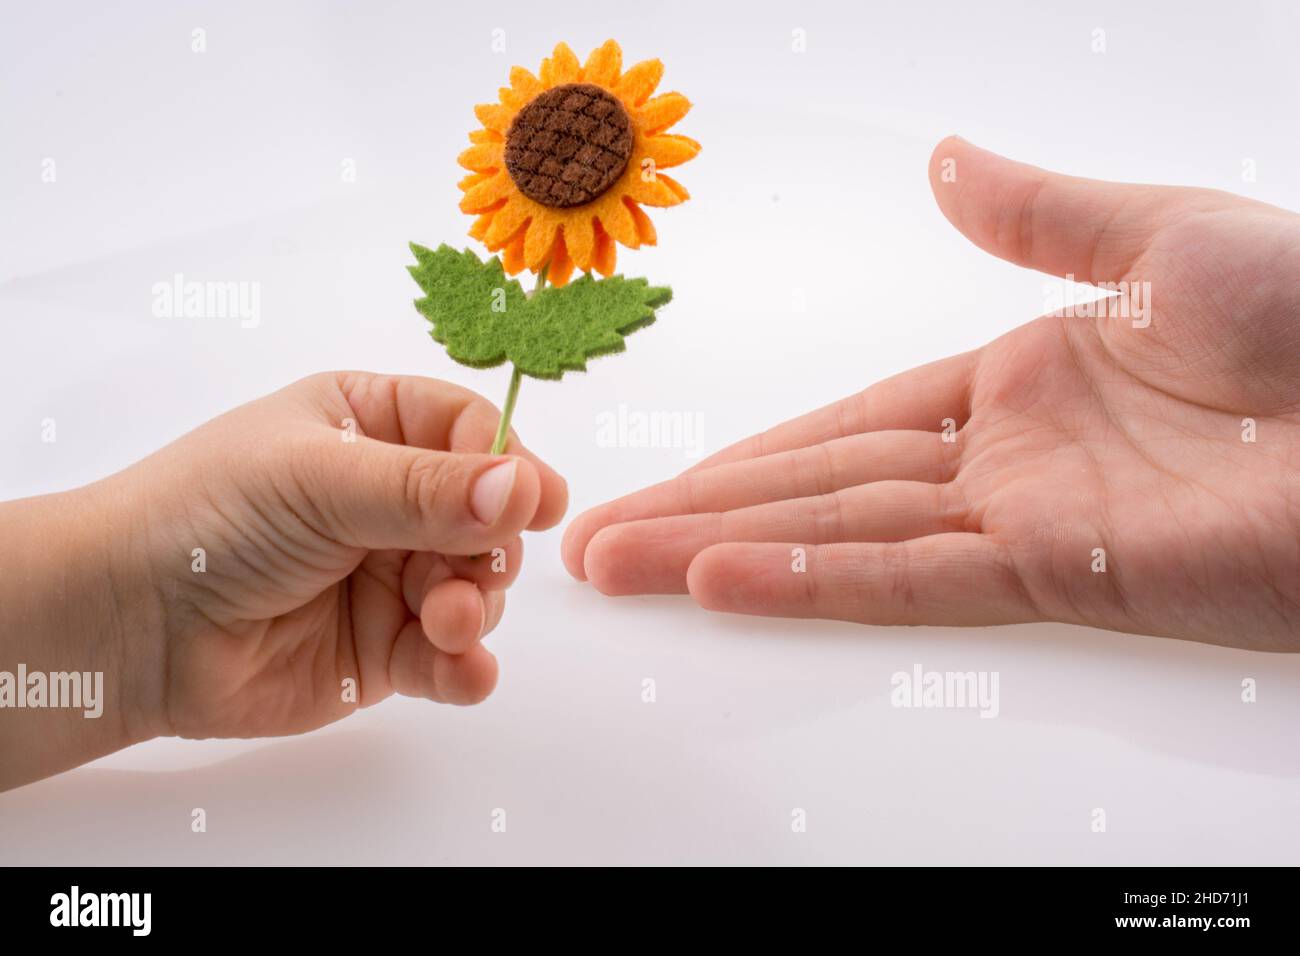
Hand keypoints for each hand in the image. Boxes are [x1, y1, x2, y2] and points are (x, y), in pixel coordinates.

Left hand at [0, 371, 566, 787]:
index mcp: (372, 426)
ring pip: (477, 590)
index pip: (470, 431)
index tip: (536, 501)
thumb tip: (527, 488)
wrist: (131, 626)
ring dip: (474, 608)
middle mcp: (389, 499)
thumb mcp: (322, 478)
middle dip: (490, 549)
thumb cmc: (211, 516)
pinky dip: (467, 667)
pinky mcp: (382, 651)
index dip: (508, 464)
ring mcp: (389, 577)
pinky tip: (464, 670)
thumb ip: (428, 490)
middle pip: (488, 517)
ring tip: (443, 621)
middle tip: (472, 572)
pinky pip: (451, 659)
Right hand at [563, 137, 1299, 650]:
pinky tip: (723, 583)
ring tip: (619, 564)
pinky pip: (909, 580)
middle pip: (815, 490)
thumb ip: (1039, 212)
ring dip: (720, 551)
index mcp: (1016, 387)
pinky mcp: (1058, 573)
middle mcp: (1002, 464)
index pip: (846, 428)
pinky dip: (810, 582)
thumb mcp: (1157, 234)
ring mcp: (1022, 523)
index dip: (751, 453)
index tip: (672, 473)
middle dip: (699, 512)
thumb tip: (947, 161)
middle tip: (595, 537)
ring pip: (837, 538)